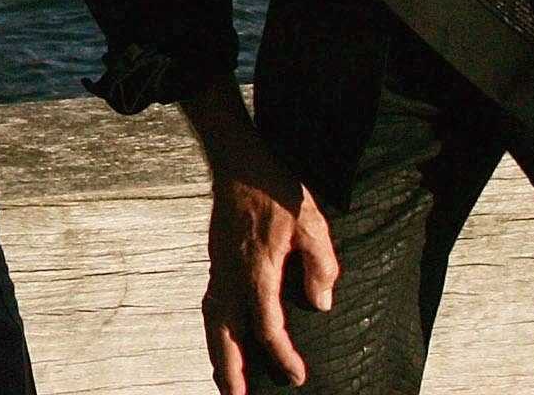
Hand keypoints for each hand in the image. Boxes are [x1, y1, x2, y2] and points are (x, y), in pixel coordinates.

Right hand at [203, 145, 338, 391]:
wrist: (238, 161)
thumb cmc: (277, 190)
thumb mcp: (312, 223)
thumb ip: (320, 265)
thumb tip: (320, 305)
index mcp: (256, 267)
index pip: (265, 323)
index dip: (281, 353)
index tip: (296, 376)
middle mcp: (231, 273)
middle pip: (225, 333)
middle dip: (230, 370)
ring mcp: (219, 267)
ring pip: (213, 322)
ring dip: (218, 355)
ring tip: (226, 383)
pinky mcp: (216, 261)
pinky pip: (212, 306)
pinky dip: (216, 332)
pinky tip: (225, 341)